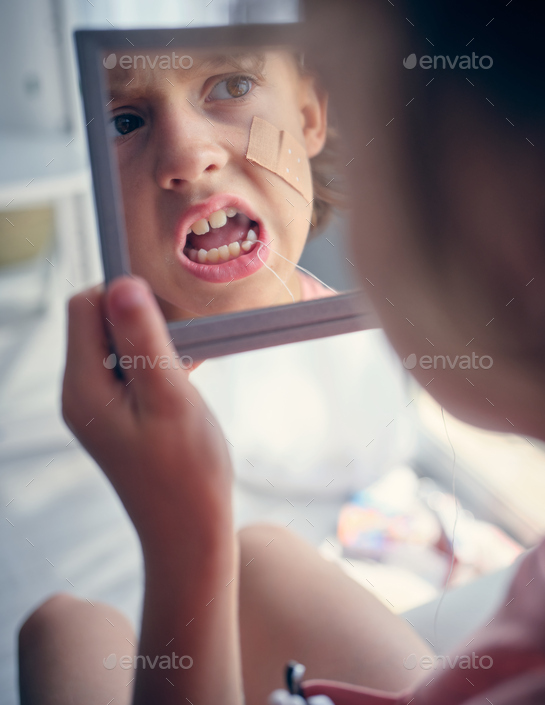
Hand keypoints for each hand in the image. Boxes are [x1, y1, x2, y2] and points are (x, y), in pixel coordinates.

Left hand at [62, 276, 232, 551]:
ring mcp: (99, 404)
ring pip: (119, 341)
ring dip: (155, 339)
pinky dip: (159, 360)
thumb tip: (122, 285)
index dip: (124, 294)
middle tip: (185, 338)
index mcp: (83, 386)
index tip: (169, 310)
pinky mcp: (119, 413)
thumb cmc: (187, 472)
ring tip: (189, 363)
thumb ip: (144, 342)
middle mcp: (81, 392)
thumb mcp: (169, 399)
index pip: (84, 306)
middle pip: (98, 320)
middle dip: (142, 315)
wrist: (190, 532)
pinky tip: (187, 377)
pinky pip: (131, 366)